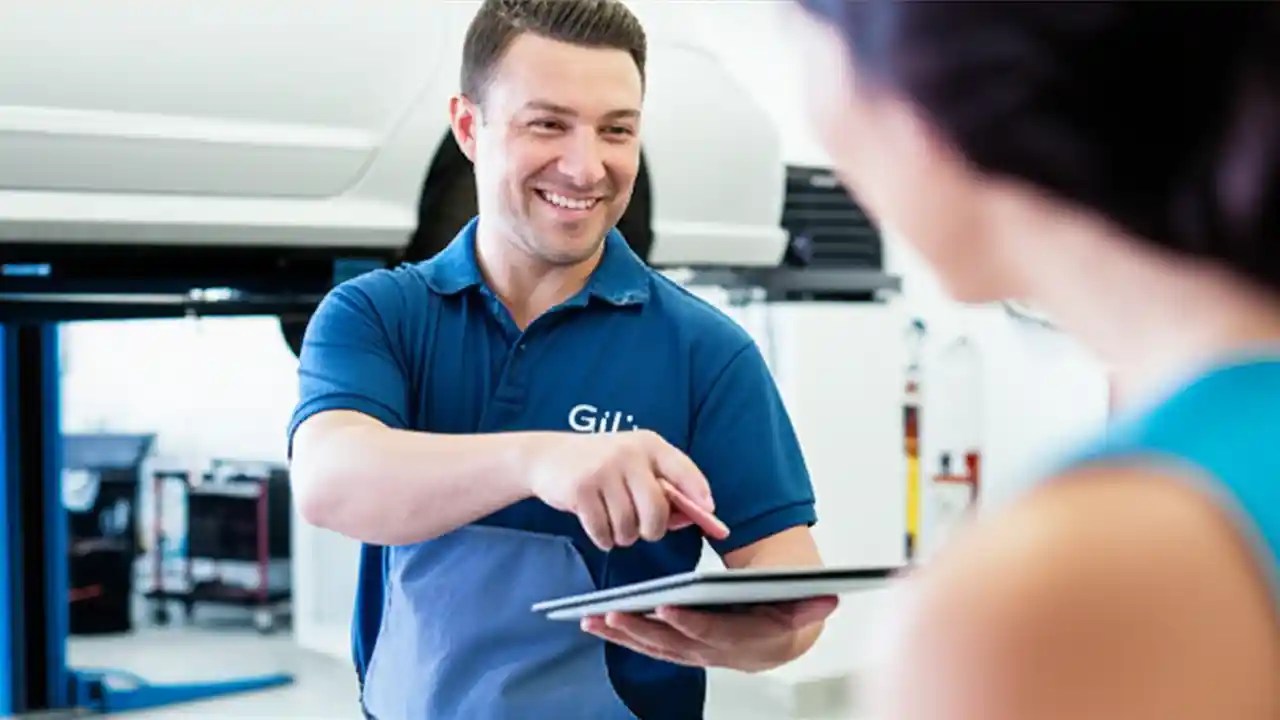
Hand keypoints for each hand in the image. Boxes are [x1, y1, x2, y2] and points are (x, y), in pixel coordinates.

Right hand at [526, 430, 723, 549]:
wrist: (547, 456)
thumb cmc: (599, 465)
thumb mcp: (634, 466)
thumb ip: (663, 488)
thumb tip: (691, 517)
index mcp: (648, 444)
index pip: (684, 471)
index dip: (699, 495)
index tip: (710, 513)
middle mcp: (628, 454)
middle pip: (656, 511)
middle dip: (651, 530)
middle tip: (641, 529)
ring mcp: (603, 471)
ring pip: (629, 527)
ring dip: (623, 536)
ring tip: (613, 521)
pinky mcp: (581, 490)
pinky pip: (604, 532)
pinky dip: (604, 538)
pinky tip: (597, 525)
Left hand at [581, 596, 838, 671]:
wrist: (790, 633)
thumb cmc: (790, 603)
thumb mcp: (805, 597)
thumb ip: (810, 600)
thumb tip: (828, 595)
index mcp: (753, 641)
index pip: (718, 634)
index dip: (692, 623)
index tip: (666, 607)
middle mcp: (724, 654)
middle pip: (677, 645)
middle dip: (642, 630)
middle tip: (612, 614)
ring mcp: (703, 655)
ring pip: (659, 648)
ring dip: (625, 635)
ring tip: (593, 618)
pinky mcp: (686, 651)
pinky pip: (653, 647)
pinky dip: (626, 636)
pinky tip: (598, 622)